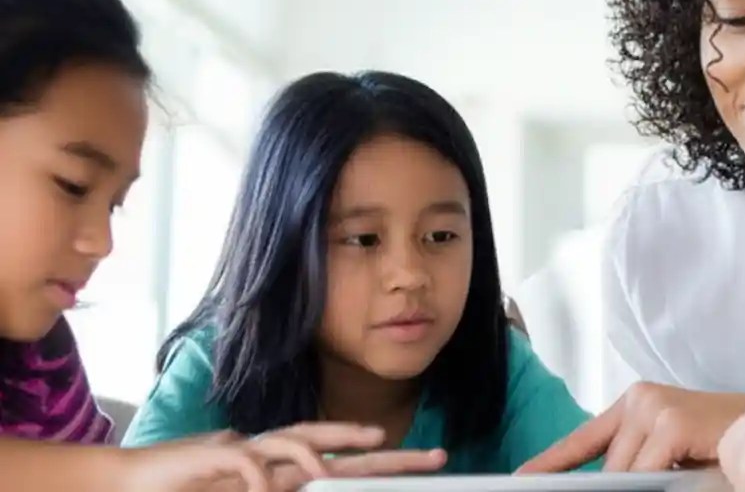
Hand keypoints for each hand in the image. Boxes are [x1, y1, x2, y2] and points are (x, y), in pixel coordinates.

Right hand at [119, 423, 447, 490]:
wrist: (127, 481)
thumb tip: (321, 488)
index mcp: (280, 467)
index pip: (341, 460)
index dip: (381, 460)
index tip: (423, 464)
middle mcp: (270, 453)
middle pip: (336, 445)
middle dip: (386, 452)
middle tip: (434, 456)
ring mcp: (243, 449)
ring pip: (296, 440)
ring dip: (328, 451)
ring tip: (355, 457)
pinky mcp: (212, 454)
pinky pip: (247, 460)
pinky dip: (261, 474)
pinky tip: (269, 489)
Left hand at [517, 383, 744, 472]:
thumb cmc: (721, 443)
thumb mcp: (669, 451)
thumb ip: (636, 462)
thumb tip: (607, 480)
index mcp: (634, 404)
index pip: (580, 440)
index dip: (548, 463)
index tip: (520, 480)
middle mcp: (639, 400)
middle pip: (607, 468)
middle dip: (617, 487)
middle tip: (657, 477)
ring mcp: (654, 408)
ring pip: (625, 474)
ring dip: (645, 485)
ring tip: (683, 469)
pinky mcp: (671, 422)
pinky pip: (646, 474)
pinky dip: (660, 483)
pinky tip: (686, 474)